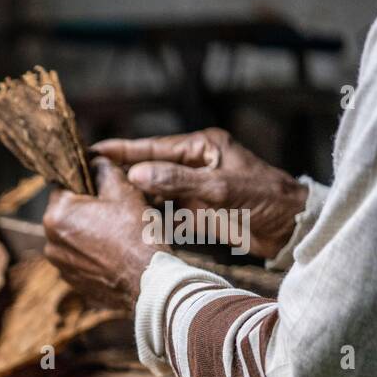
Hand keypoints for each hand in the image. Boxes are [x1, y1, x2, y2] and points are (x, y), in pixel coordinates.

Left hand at [42, 157, 164, 313]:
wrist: (147, 281)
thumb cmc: (136, 235)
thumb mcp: (124, 191)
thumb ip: (105, 170)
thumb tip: (95, 161)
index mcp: (57, 215)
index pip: (62, 187)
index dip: (83, 184)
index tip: (101, 188)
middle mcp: (50, 242)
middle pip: (66, 214)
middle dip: (86, 209)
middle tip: (114, 211)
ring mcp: (60, 264)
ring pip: (72, 237)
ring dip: (88, 232)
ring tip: (116, 234)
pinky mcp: (71, 281)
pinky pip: (79, 259)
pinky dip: (92, 254)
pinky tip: (113, 253)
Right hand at [91, 128, 306, 259]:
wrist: (292, 229)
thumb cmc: (266, 200)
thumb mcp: (221, 189)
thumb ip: (177, 181)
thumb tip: (135, 174)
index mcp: (201, 147)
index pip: (152, 147)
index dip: (121, 150)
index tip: (91, 152)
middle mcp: (193, 164)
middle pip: (146, 167)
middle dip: (117, 173)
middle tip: (84, 179)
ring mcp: (192, 187)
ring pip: (150, 190)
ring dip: (127, 196)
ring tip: (95, 200)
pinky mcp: (194, 209)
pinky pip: (161, 209)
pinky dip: (143, 214)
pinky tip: (121, 218)